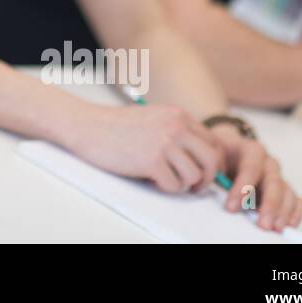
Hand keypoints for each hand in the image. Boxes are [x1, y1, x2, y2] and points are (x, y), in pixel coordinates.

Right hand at [65, 103, 221, 192]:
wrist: (88, 126)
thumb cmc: (117, 126)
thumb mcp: (154, 118)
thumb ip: (177, 131)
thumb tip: (201, 158)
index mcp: (178, 115)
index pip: (213, 143)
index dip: (212, 162)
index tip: (201, 171)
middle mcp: (176, 127)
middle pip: (211, 160)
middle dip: (207, 178)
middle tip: (195, 186)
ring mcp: (164, 143)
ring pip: (195, 176)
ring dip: (184, 184)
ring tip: (168, 179)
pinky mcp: (151, 161)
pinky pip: (174, 185)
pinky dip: (166, 187)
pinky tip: (153, 179)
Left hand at [208, 124, 301, 230]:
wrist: (228, 147)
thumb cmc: (221, 153)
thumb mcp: (214, 156)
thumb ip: (214, 169)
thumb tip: (208, 186)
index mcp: (250, 149)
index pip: (251, 167)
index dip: (243, 188)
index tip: (231, 207)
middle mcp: (268, 162)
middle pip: (273, 182)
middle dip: (269, 204)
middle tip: (262, 223)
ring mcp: (277, 175)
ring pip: (286, 192)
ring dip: (282, 211)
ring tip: (275, 227)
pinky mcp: (283, 188)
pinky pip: (295, 199)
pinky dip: (294, 211)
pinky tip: (289, 223)